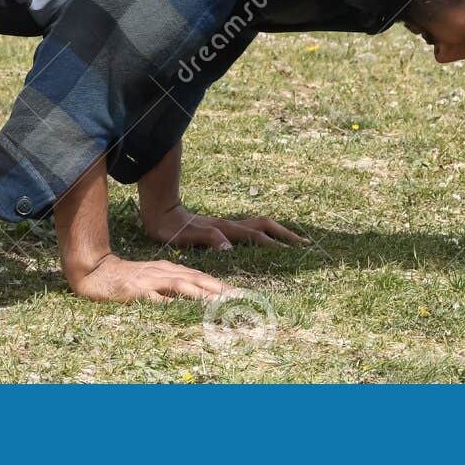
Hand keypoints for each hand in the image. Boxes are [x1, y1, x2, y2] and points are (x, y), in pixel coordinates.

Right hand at [66, 252, 233, 302]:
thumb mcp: (156, 279)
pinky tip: (179, 309)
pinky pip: (154, 297)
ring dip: (200, 294)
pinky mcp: (135, 290)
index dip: (221, 286)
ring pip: (180, 285)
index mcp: (171, 270)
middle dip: (218, 289)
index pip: (201, 277)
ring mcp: (150, 280)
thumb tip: (199, 297)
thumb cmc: (128, 279)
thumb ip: (175, 286)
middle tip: (238, 299)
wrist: (96, 272)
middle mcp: (164, 272)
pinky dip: (167, 302)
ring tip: (217, 303)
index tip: (241, 295)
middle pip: (196, 279)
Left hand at [141, 204, 309, 250]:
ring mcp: (227, 225)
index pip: (257, 236)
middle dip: (285, 234)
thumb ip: (208, 239)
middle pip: (265, 225)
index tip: (294, 252)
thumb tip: (229, 248)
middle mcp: (230, 225)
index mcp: (225, 229)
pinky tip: (267, 241)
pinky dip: (264, 233)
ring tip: (293, 241)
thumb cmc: (171, 229)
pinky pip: (250, 229)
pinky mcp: (222, 228)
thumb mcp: (186, 237)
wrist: (160, 212)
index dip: (275, 244)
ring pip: (259, 225)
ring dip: (278, 232)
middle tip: (304, 244)